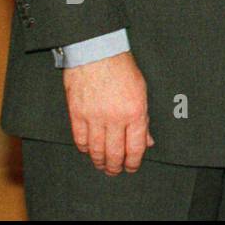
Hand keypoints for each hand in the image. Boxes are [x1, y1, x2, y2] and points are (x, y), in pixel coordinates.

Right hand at [63, 51, 152, 175]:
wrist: (97, 52)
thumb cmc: (123, 68)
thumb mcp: (142, 91)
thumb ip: (144, 118)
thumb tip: (147, 141)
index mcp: (135, 112)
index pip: (135, 147)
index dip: (134, 162)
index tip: (132, 168)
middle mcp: (115, 118)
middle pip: (115, 152)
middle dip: (116, 166)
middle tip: (116, 171)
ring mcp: (94, 117)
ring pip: (96, 150)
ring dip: (100, 161)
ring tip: (102, 166)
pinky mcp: (77, 114)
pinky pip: (80, 139)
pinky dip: (84, 148)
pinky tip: (88, 151)